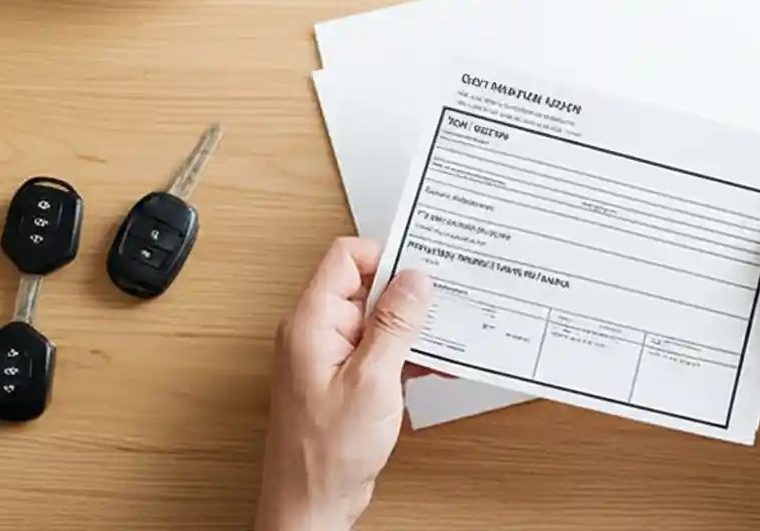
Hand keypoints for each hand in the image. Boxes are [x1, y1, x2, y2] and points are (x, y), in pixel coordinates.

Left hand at [254, 238, 432, 530]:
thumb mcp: (372, 381)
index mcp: (312, 323)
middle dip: (408, 294)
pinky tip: (436, 364)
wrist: (311, 504)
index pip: (345, 258)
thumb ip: (395, 325)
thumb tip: (414, 280)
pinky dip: (408, 354)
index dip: (386, 255)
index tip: (422, 265)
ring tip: (448, 337)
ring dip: (413, 329)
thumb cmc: (325, 454)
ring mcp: (331, 357)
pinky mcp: (346, 379)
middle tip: (445, 300)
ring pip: (379, 321)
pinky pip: (380, 350)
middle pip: (366, 287)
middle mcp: (317, 333)